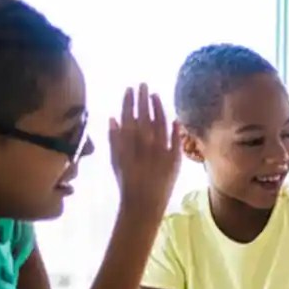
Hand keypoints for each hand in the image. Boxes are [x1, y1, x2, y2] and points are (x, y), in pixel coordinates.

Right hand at [109, 84, 180, 216]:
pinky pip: (176, 141)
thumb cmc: (127, 181)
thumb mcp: (116, 161)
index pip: (128, 118)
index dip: (129, 103)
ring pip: (160, 125)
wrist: (142, 203)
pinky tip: (175, 118)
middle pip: (144, 118)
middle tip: (143, 84)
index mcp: (127, 146)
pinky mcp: (174, 160)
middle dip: (143, 100)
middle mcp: (143, 146)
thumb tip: (113, 118)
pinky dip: (175, 130)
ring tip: (155, 95)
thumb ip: (114, 139)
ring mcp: (160, 152)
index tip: (130, 89)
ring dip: (158, 109)